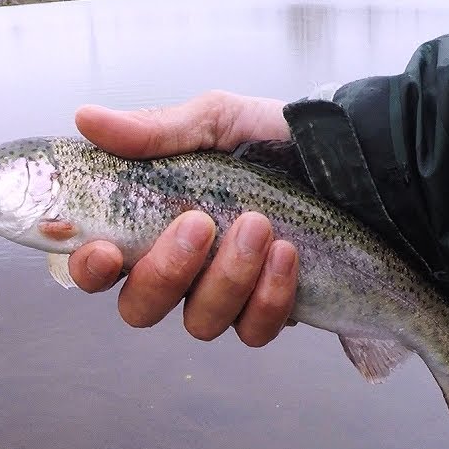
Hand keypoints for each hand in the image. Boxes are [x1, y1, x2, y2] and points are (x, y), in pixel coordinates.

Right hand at [68, 90, 299, 346]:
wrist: (362, 159)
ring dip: (225, 277)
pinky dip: (268, 295)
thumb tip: (86, 118)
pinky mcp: (268, 313)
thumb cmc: (278, 140)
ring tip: (258, 225)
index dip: (88, 268)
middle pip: (139, 308)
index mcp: (149, 225)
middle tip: (198, 224)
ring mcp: (222, 296)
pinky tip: (287, 254)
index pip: (96, 264)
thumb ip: (153, 131)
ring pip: (198, 322)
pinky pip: (252, 330)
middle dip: (164, 274)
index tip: (105, 250)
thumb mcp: (216, 121)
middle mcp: (179, 271)